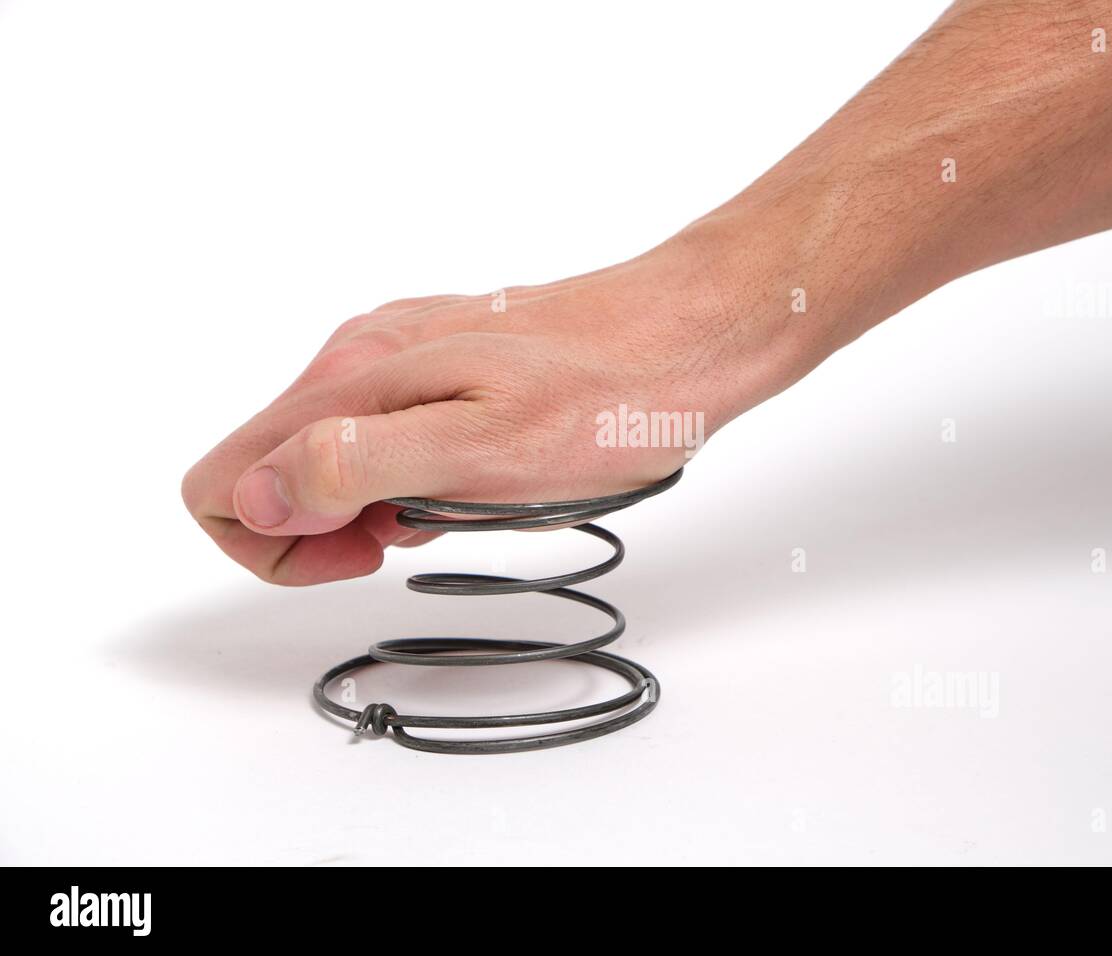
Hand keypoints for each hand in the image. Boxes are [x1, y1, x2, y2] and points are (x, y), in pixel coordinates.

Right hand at [181, 232, 791, 585]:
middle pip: (265, 471)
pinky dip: (418, 480)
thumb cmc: (607, 396)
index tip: (364, 550)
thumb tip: (258, 496)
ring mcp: (400, 360)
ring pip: (327, 459)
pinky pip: (386, 441)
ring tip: (469, 496)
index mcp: (352, 379)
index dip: (278, 544)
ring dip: (379, 506)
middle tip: (425, 526)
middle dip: (326, 528)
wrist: (693, 332)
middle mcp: (359, 359)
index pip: (221, 481)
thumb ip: (357, 467)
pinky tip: (484, 477)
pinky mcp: (442, 368)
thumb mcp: (482, 450)